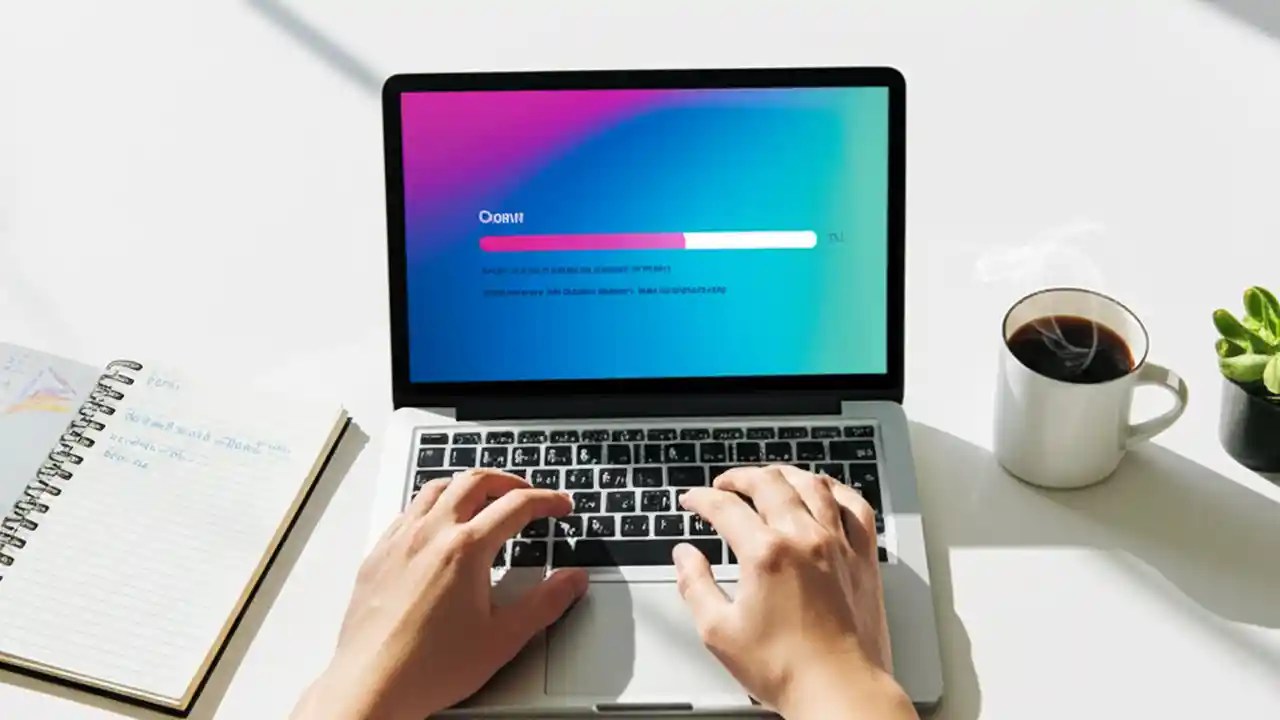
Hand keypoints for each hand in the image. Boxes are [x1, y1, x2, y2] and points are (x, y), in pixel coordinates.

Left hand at [292, 469, 587, 719]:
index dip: (547, 501)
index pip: (517, 506)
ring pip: (437, 488)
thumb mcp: (502, 639)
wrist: (370, 686)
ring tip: (485, 498)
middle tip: (527, 494)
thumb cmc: (429, 668)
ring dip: (468, 485)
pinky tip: (438, 524)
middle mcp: (431, 534)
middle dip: (509, 481)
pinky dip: (433, 503)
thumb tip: (572, 580)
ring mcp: (400, 541)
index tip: (560, 506)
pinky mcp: (378, 555)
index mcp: (466, 549)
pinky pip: (408, 510)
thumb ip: (545, 603)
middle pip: (475, 482)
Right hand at [676, 465, 914, 719]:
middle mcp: (804, 539)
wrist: (837, 690)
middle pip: (769, 483)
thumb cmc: (783, 669)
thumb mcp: (718, 631)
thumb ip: (694, 585)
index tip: (692, 501)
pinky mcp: (862, 558)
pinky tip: (826, 489)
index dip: (701, 499)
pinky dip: (837, 490)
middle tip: (724, 485)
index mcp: (765, 554)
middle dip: (739, 477)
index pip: (724, 507)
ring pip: (812, 485)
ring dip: (784, 474)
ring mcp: (838, 545)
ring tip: (769, 477)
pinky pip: (855, 507)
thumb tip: (684, 557)